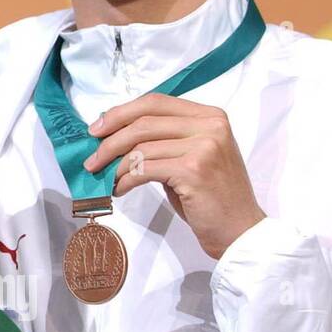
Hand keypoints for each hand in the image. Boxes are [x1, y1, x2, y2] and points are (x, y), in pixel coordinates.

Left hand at [84, 93, 264, 258]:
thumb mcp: (190, 155)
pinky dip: (125, 180)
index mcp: (210, 115)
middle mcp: (211, 125)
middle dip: (110, 140)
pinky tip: (119, 190)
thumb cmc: (209, 195)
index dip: (120, 112)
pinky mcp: (193, 169)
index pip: (155, 102)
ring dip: (114, 165)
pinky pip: (144, 169)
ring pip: (141, 148)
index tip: (97, 128)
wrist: (240, 229)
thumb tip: (114, 132)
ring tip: (104, 178)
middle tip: (92, 158)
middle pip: (144, 122)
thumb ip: (163, 138)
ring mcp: (204, 146)